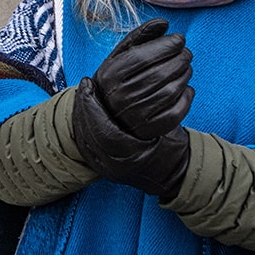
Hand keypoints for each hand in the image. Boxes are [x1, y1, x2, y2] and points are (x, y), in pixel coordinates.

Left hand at [71, 77, 189, 198]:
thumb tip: (124, 81)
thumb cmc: (173, 147)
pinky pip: (84, 145)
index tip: (89, 83)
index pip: (102, 129)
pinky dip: (81, 126)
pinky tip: (83, 112)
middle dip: (82, 106)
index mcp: (131, 157)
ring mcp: (107, 169)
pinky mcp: (103, 168)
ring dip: (80, 115)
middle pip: (88, 133)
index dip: (91, 104)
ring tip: (83, 95)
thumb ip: (147, 108)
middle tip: (84, 86)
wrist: (175, 173)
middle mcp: (115, 167)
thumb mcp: (166, 125)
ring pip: (83, 139)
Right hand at [92, 18, 193, 138]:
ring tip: (186, 68)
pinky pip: (177, 111)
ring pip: (171, 91)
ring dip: (185, 75)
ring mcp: (135, 115)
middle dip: (180, 59)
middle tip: (186, 53)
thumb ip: (140, 36)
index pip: (143, 57)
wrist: (110, 116)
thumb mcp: (121, 55)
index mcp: (110, 75)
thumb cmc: (119, 78)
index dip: (166, 46)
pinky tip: (186, 87)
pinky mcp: (150, 130)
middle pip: (160, 74)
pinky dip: (187, 96)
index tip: (179, 39)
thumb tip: (164, 23)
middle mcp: (120, 96)